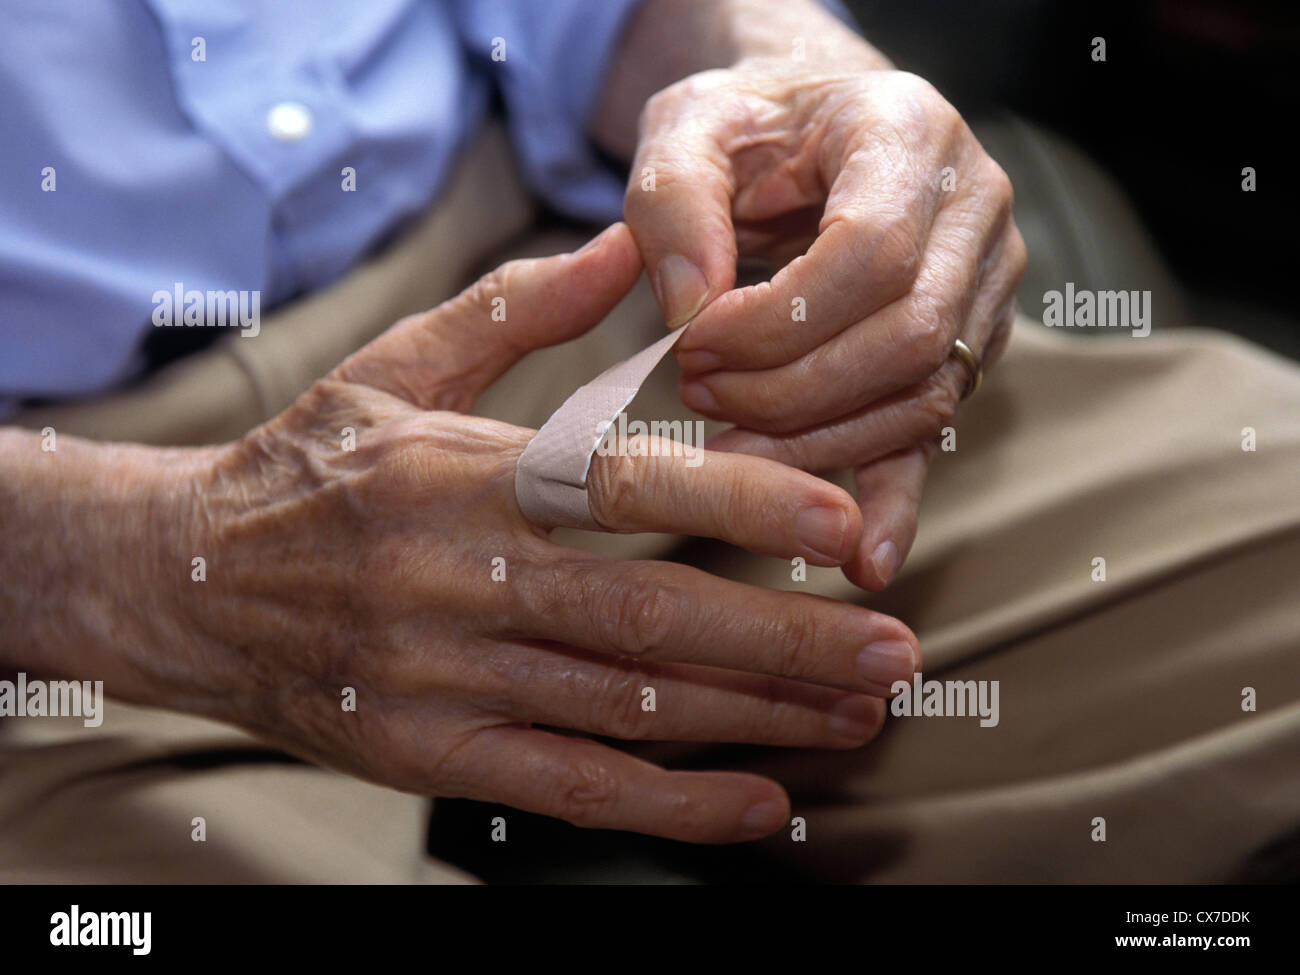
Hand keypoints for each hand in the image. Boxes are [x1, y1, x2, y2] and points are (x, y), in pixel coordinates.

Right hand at [133, 224, 918, 842]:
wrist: (180, 582)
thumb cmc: (306, 468)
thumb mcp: (392, 366)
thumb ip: (515, 308)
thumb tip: (628, 242)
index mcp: (458, 474)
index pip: (619, 489)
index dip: (739, 504)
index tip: (844, 523)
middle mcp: (454, 583)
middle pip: (647, 621)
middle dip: (786, 641)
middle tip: (894, 648)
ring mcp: (441, 682)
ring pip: (625, 712)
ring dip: (755, 720)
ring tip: (856, 716)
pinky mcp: (427, 757)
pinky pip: (566, 790)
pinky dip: (670, 805)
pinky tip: (758, 804)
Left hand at [623, 54, 1026, 590]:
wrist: (811, 130)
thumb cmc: (749, 126)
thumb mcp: (688, 125)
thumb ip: (673, 200)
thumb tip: (692, 311)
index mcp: (912, 134)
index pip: (870, 255)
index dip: (778, 323)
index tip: (691, 346)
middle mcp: (975, 212)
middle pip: (906, 339)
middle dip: (790, 391)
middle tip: (698, 395)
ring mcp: (984, 286)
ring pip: (922, 398)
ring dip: (816, 444)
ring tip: (726, 448)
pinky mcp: (965, 348)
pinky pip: (933, 433)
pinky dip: (893, 500)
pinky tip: (864, 561)